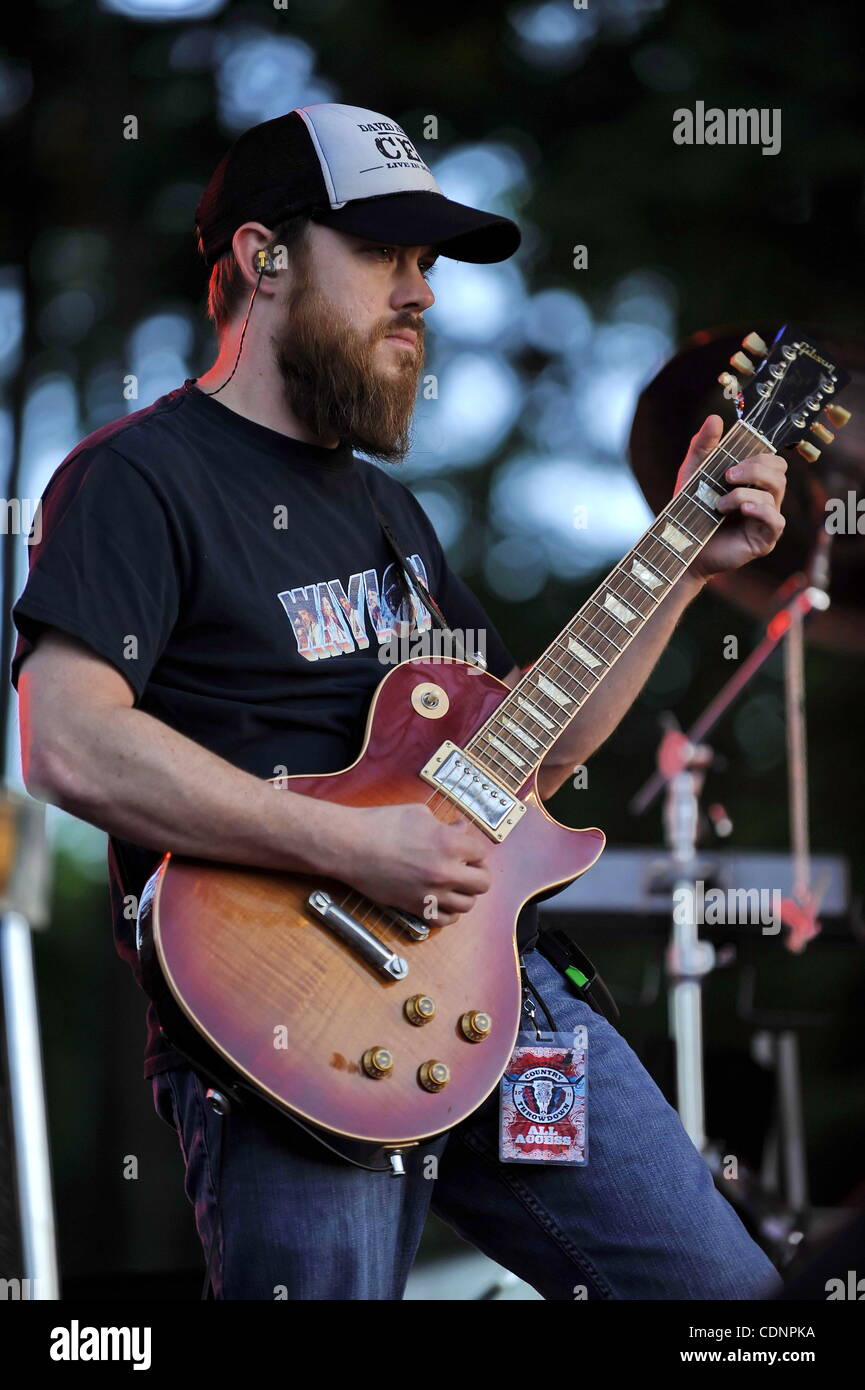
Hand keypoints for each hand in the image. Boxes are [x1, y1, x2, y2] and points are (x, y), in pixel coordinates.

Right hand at [340, 803, 491, 926]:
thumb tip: (461, 829)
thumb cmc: (381, 824)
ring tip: (455, 885)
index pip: (482, 853)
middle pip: (482, 883)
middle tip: (467, 868)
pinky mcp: (415, 907)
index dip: (474, 850)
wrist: (350, 846)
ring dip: (465, 894)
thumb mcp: (419, 814)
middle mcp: (445, 871)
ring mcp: (431, 893)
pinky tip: (442, 900)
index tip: (466, 849)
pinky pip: (445, 920)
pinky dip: (448, 913)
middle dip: (477, 873)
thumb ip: (445, 824)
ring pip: (468, 905)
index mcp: (449, 844)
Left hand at [674, 414, 786, 580]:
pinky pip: (776, 521)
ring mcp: (765, 520)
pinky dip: (761, 510)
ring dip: (744, 493)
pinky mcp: (763, 541)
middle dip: (755, 468)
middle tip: (727, 476)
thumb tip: (715, 418)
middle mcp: (763, 499)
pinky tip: (743, 508)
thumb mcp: (692, 474)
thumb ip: (703, 446)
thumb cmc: (689, 511)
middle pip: (779, 472)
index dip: (758, 456)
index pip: (773, 461)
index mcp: (752, 483)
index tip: (730, 461)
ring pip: (775, 493)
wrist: (679, 547)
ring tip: (719, 504)